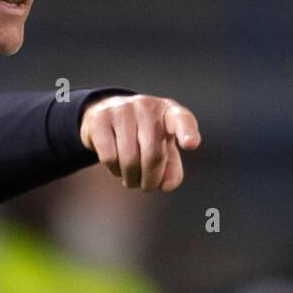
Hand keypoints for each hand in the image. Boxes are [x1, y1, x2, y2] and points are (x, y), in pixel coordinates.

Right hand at [79, 95, 200, 191]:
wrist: (107, 111)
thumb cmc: (142, 134)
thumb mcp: (162, 148)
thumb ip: (171, 169)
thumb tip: (166, 186)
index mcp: (169, 111)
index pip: (182, 120)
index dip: (187, 132)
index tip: (191, 144)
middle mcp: (146, 106)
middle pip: (153, 155)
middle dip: (150, 179)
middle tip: (146, 186)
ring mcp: (122, 109)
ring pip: (129, 159)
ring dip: (130, 178)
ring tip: (130, 178)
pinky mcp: (100, 119)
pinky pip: (109, 157)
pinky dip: (114, 170)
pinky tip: (116, 166)